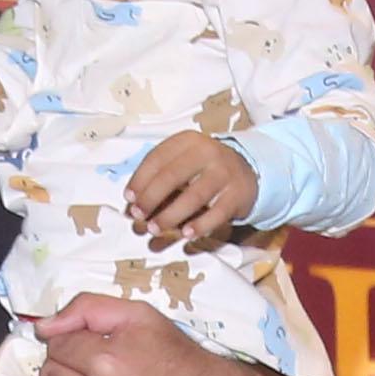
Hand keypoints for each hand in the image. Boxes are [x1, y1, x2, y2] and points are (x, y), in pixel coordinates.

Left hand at [121, 130, 260, 251]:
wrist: (246, 170)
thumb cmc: (202, 168)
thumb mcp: (182, 160)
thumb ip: (158, 176)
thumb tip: (132, 203)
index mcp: (187, 141)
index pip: (157, 158)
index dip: (140, 180)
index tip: (129, 198)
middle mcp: (207, 152)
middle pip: (172, 176)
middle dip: (151, 199)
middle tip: (138, 216)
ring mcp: (224, 173)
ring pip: (194, 196)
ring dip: (170, 216)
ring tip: (155, 228)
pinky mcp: (237, 194)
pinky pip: (217, 213)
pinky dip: (200, 225)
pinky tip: (186, 234)